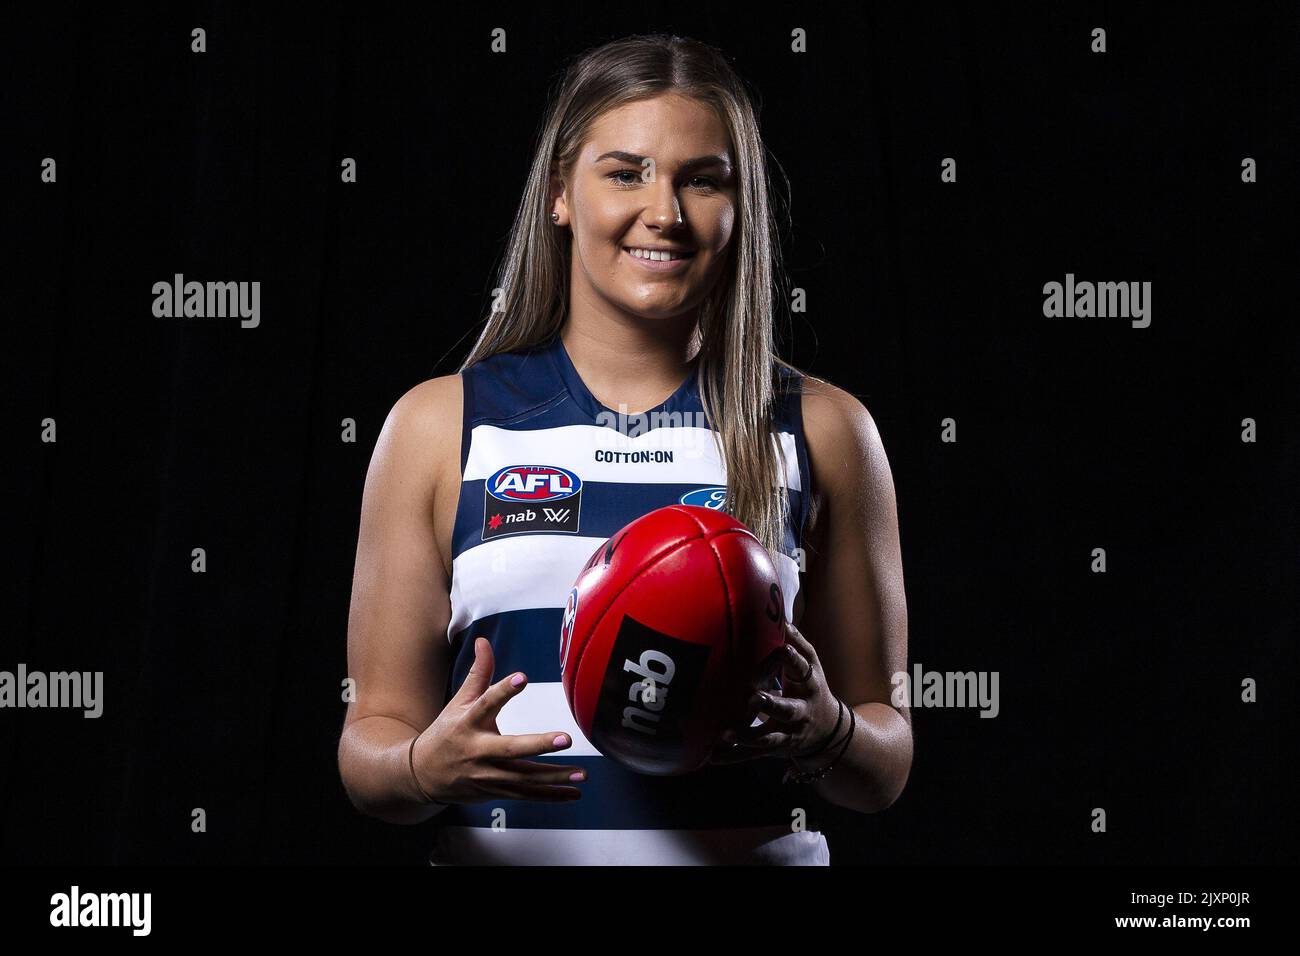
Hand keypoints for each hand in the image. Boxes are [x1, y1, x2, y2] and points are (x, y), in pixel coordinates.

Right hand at [410, 637, 585, 802]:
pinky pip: (527, 795)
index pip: (485, 703)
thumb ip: (478, 673)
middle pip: (510, 750)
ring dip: (554, 778)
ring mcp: (488, 775)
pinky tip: (573, 793)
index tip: (521, 677)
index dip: (502, 690)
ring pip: (524, 778)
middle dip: (538, 745)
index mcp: (468, 723)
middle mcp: (479, 751)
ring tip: (581, 774)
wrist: (423, 774)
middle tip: (565, 739)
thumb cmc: (447, 733)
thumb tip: (484, 641)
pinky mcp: (496, 791)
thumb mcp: (458, 702)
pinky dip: (551, 796)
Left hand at [709, 622, 841, 765]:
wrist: (828, 733)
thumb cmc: (811, 689)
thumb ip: (798, 644)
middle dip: (772, 704)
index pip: (803, 670)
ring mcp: (788, 733)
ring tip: (726, 734)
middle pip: (788, 709)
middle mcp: (801, 712)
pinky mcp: (775, 749)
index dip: (793, 660)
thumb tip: (783, 618)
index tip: (782, 649)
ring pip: (769, 738)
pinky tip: (712, 756)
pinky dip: (733, 756)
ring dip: (748, 737)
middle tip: (755, 697)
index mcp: (809, 686)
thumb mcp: (812, 667)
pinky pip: (752, 755)